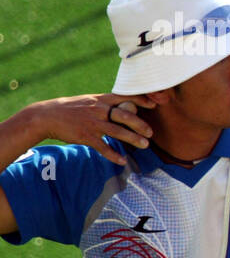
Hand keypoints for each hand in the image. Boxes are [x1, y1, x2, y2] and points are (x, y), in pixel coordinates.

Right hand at [30, 93, 156, 165]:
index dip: (140, 100)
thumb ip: (107, 103)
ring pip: (117, 131)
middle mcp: (98, 110)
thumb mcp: (90, 100)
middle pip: (124, 115)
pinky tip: (122, 160)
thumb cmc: (72, 108)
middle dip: (140, 124)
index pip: (124, 97)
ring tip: (145, 145)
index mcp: (101, 100)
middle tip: (151, 132)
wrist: (47, 116)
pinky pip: (102, 147)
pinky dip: (113, 155)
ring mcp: (92, 123)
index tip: (154, 104)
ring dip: (133, 139)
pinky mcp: (85, 136)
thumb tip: (127, 104)